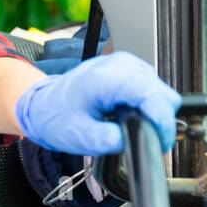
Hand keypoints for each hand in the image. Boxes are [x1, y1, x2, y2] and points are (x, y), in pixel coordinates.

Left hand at [14, 50, 182, 155]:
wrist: (44, 105)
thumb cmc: (56, 117)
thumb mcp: (79, 136)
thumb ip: (108, 140)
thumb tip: (133, 140)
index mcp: (106, 78)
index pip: (152, 95)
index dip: (162, 121)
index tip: (161, 142)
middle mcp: (120, 65)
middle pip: (161, 94)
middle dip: (158, 120)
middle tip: (142, 138)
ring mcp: (126, 64)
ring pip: (160, 92)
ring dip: (152, 113)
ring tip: (128, 125)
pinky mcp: (129, 69)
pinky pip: (151, 89)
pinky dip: (146, 106)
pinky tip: (127, 114)